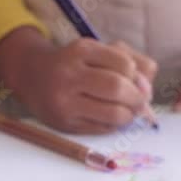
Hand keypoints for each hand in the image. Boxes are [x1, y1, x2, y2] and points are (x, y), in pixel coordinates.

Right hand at [0, 27, 156, 133]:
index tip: (137, 81)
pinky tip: (110, 118)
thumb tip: (148, 89)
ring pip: (113, 114)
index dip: (138, 76)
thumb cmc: (75, 63)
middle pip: (117, 88)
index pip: (124, 64)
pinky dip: (115, 125)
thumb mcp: (99, 51)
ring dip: (130, 115)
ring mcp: (65, 102)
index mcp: (81, 50)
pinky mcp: (65, 124)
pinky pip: (103, 129)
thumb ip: (131, 61)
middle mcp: (69, 74)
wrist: (31, 76)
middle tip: (140, 102)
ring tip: (128, 111)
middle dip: (137, 98)